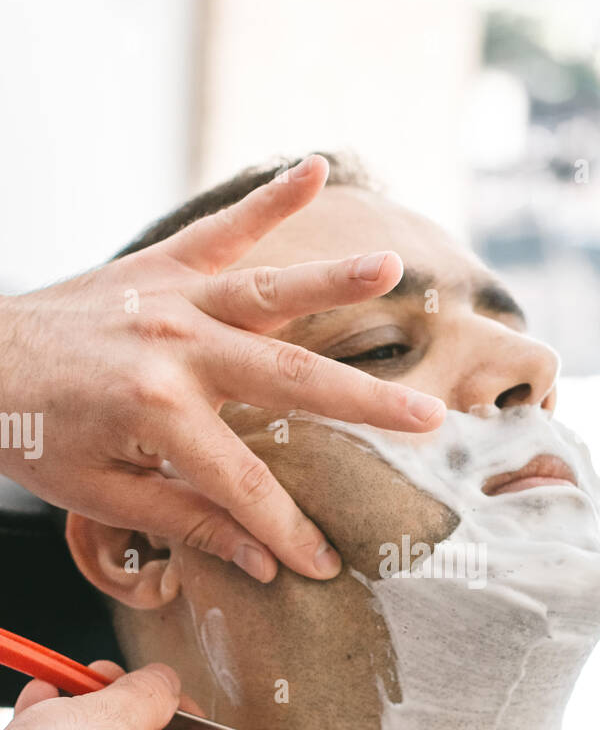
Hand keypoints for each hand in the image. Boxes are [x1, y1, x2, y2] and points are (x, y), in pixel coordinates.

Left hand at [0, 155, 444, 581]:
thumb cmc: (31, 437)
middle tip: (430, 422)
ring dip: (335, 280)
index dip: (286, 529)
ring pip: (271, 293)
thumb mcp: (100, 495)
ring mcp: (172, 299)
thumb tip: (260, 561)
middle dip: (364, 409)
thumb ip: (186, 520)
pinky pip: (222, 229)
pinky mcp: (160, 266)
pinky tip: (314, 165)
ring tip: (394, 267)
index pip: (246, 483)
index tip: (324, 564)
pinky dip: (268, 199)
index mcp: (159, 412)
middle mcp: (177, 348)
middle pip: (291, 383)